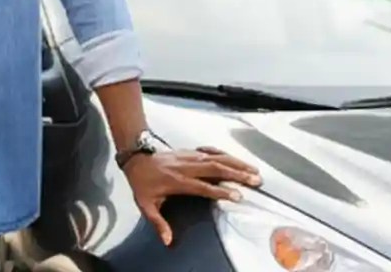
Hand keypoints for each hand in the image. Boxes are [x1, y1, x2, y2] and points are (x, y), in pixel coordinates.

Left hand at [123, 146, 261, 246]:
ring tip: (253, 169)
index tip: (238, 196)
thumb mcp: (145, 205)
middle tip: (255, 180)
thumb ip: (158, 223)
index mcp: (178, 181)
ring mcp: (190, 156)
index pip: (203, 186)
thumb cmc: (142, 183)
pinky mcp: (190, 151)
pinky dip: (225, 153)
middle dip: (237, 174)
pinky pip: (211, 150)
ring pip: (217, 157)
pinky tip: (236, 159)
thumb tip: (167, 240)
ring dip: (236, 162)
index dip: (221, 190)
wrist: (135, 158)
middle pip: (216, 168)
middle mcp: (187, 166)